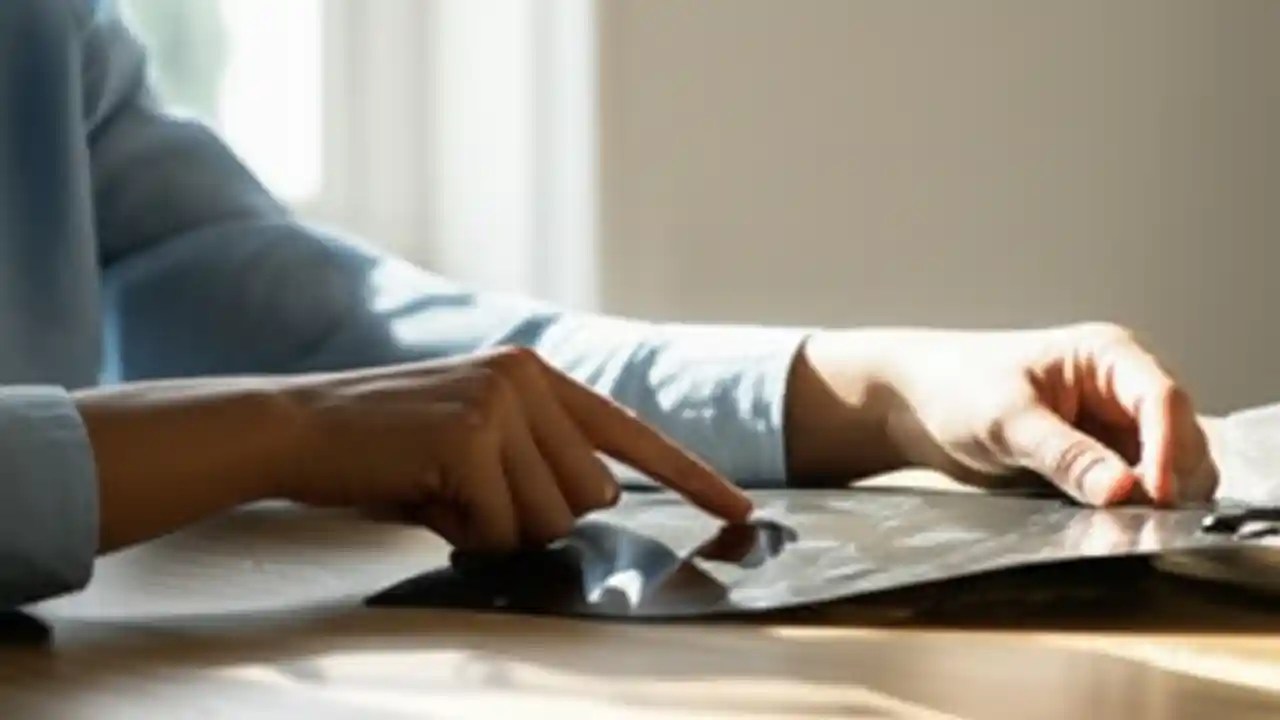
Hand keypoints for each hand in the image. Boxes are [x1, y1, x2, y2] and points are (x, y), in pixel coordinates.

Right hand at [282, 347, 751, 548]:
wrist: (298, 428)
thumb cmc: (387, 449)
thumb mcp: (478, 439)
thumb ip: (542, 458)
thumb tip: (601, 498)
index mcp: (538, 374)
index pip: (630, 434)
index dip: (692, 477)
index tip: (742, 513)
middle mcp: (530, 378)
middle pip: (591, 497)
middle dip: (534, 518)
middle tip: (467, 495)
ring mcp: (503, 401)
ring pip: (551, 517)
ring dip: (496, 526)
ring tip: (441, 489)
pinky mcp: (471, 434)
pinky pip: (500, 525)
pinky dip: (461, 529)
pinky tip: (421, 493)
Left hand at [788, 323, 1216, 504]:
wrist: (911, 406)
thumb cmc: (953, 388)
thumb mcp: (1006, 420)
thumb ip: (1066, 455)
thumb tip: (1123, 490)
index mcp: (1107, 356)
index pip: (1163, 399)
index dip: (1169, 449)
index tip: (1152, 494)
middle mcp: (1120, 389)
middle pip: (1180, 438)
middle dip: (1166, 479)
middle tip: (1135, 520)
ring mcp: (1113, 426)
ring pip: (1164, 469)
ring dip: (1151, 499)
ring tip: (1115, 524)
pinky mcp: (1098, 459)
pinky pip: (1132, 490)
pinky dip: (1127, 508)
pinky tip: (1102, 522)